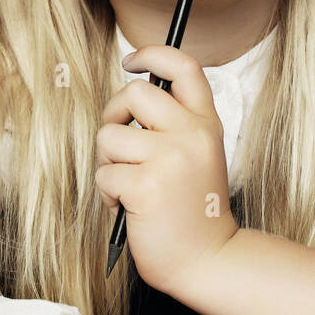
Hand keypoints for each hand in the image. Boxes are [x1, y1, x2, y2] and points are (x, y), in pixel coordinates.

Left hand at [96, 44, 238, 295]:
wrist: (209, 260)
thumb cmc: (194, 211)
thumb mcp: (200, 156)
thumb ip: (177, 125)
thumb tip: (130, 100)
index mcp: (206, 124)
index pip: (183, 67)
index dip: (152, 54)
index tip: (131, 61)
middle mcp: (191, 135)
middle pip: (133, 93)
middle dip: (113, 114)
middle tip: (117, 142)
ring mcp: (169, 160)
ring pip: (109, 136)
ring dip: (107, 162)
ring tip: (126, 186)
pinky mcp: (146, 187)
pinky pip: (104, 173)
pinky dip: (107, 193)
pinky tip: (127, 208)